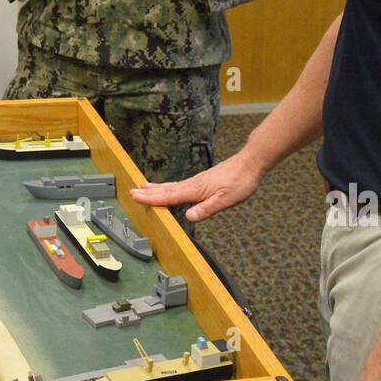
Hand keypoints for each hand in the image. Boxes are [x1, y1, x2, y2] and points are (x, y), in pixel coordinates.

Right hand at [130, 148, 266, 221]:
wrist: (249, 164)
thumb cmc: (240, 181)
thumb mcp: (226, 200)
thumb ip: (207, 209)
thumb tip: (189, 217)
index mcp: (195, 190)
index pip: (169, 196)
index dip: (151, 198)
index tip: (135, 196)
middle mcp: (193, 184)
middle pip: (166, 189)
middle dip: (149, 192)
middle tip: (131, 192)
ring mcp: (197, 181)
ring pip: (172, 186)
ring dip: (156, 188)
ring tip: (143, 187)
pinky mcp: (202, 181)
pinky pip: (180, 185)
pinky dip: (169, 187)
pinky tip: (169, 188)